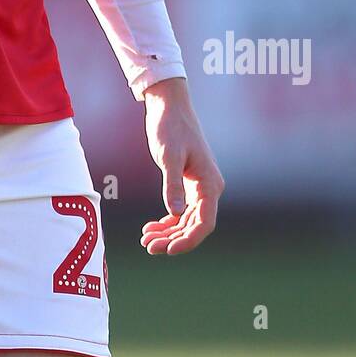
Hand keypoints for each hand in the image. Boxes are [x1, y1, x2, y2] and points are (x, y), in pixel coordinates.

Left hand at [140, 77, 223, 254]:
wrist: (168, 105)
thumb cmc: (170, 127)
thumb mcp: (168, 156)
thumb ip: (172, 184)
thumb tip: (173, 213)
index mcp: (210, 184)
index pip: (204, 223)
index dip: (188, 241)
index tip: (168, 250)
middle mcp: (208, 188)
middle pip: (194, 225)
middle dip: (172, 239)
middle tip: (148, 246)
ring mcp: (199, 187)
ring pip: (186, 220)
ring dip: (168, 233)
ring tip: (145, 239)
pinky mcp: (187, 183)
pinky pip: (181, 210)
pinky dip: (167, 221)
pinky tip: (151, 227)